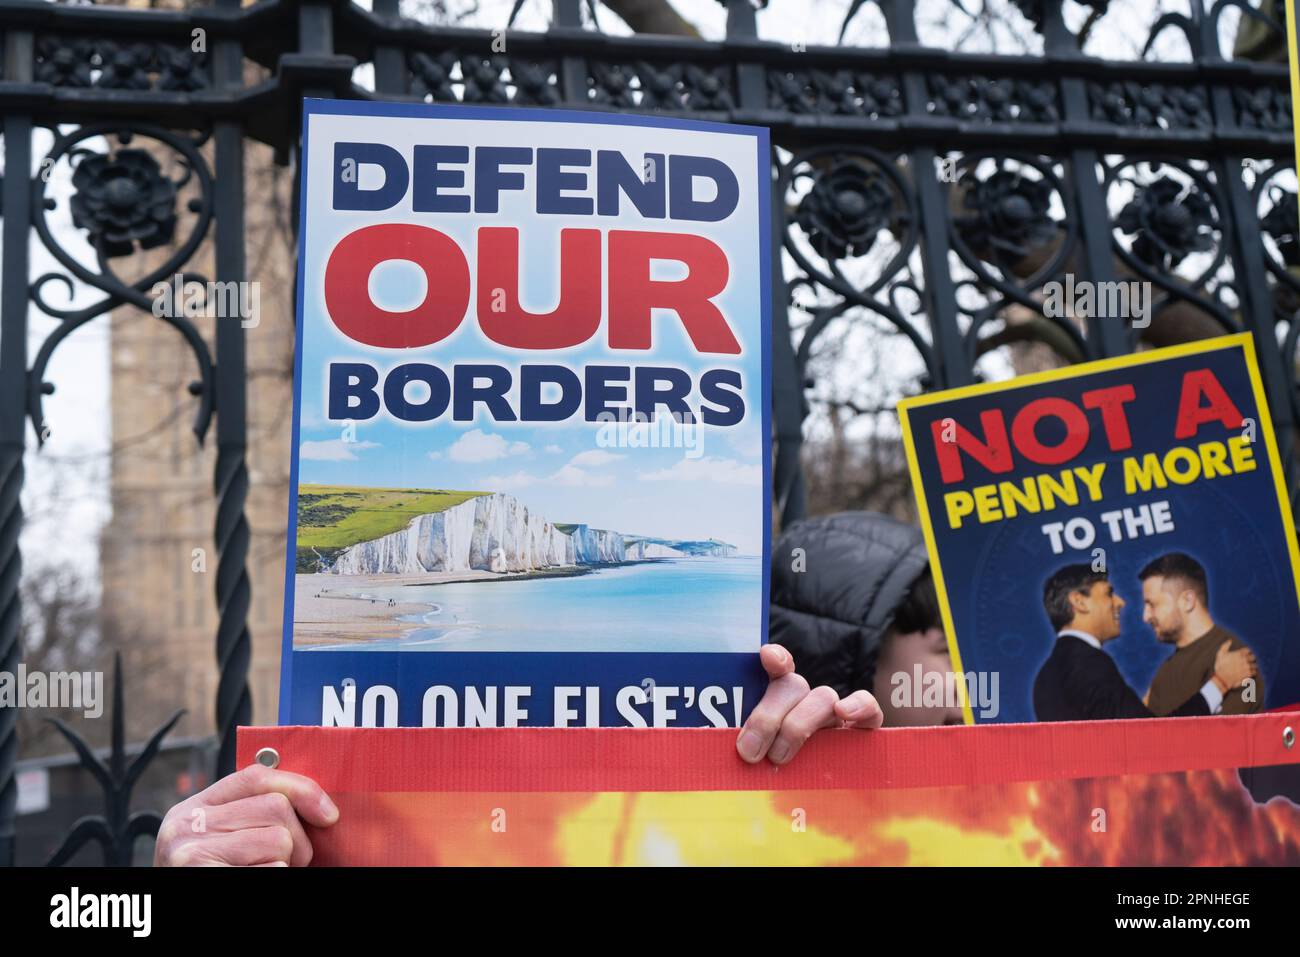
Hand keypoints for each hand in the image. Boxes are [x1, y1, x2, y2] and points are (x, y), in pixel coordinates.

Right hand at [154, 763, 338, 866]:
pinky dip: (277, 877)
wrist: (172, 913)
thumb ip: (250, 814)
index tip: (328, 815)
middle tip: (284, 863)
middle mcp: (187, 825)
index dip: (302, 790)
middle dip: (297, 838)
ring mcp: (193, 852)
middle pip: (276, 807)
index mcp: (193, 808)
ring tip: (263, 873)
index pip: (257, 776)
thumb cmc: (210, 873)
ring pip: (279, 839)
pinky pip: (273, 869)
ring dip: (287, 863)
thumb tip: (317, 806)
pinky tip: (253, 879)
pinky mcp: (205, 875)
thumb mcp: (219, 840)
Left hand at [735, 643, 882, 765]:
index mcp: (776, 699)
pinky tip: (843, 713)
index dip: (776, 657)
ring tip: (778, 758)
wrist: (809, 812)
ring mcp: (834, 714)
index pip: (778, 667)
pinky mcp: (863, 730)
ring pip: (822, 698)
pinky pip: (869, 708)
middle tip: (749, 752)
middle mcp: (805, 700)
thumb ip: (742, 747)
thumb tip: (726, 748)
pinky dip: (859, 705)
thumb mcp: (751, 760)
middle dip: (768, 717)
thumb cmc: (769, 777)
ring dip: (798, 725)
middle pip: (793, 686)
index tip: (766, 656)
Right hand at [1212, 640, 1257, 692]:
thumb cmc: (1220, 666)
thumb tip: (1229, 640)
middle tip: (1248, 660)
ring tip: (1249, 667)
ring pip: (1255, 665)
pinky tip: (1249, 672)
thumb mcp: (1220, 654)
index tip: (1245, 653)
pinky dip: (1253, 672)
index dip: (1247, 651)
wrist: (1221, 679)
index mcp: (1238, 654)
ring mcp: (1247, 667)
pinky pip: (1255, 672)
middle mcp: (1244, 660)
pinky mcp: (1248, 674)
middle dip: (1251, 658)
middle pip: (1253, 657)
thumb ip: (1225, 646)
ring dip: (1253, 665)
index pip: (1248, 650)